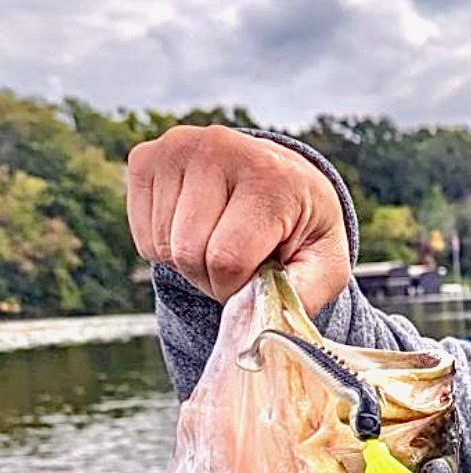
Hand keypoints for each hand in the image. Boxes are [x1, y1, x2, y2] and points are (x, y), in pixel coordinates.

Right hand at [126, 125, 351, 314]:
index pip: (226, 259)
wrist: (283, 181)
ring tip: (219, 241)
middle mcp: (219, 147)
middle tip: (238, 261)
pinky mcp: (146, 157)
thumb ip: (303, 296)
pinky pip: (143, 236)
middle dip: (211, 277)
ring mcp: (178, 146)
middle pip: (188, 253)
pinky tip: (195, 228)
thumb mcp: (325, 265)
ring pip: (163, 246)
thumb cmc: (302, 228)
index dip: (236, 287)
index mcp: (269, 174)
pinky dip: (165, 248)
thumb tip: (264, 326)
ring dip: (189, 262)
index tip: (257, 275)